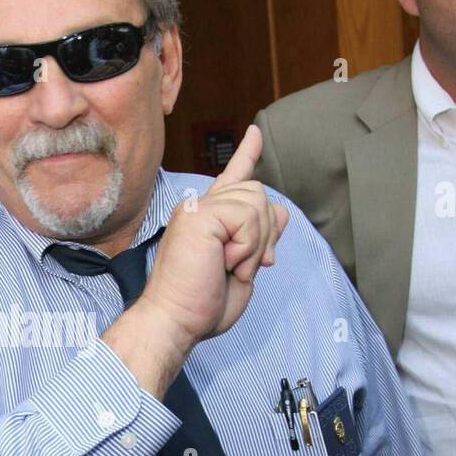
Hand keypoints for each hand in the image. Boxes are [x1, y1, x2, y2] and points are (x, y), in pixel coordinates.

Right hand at [138, 124, 288, 354]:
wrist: (175, 321)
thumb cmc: (201, 306)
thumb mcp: (244, 269)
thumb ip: (260, 238)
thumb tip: (281, 211)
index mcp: (207, 218)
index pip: (232, 178)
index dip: (247, 154)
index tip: (255, 133)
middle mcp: (199, 206)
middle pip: (258, 193)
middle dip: (263, 234)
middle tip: (240, 267)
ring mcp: (197, 208)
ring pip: (257, 203)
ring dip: (255, 243)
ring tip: (230, 267)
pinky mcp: (199, 215)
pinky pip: (248, 218)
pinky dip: (248, 246)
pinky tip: (226, 263)